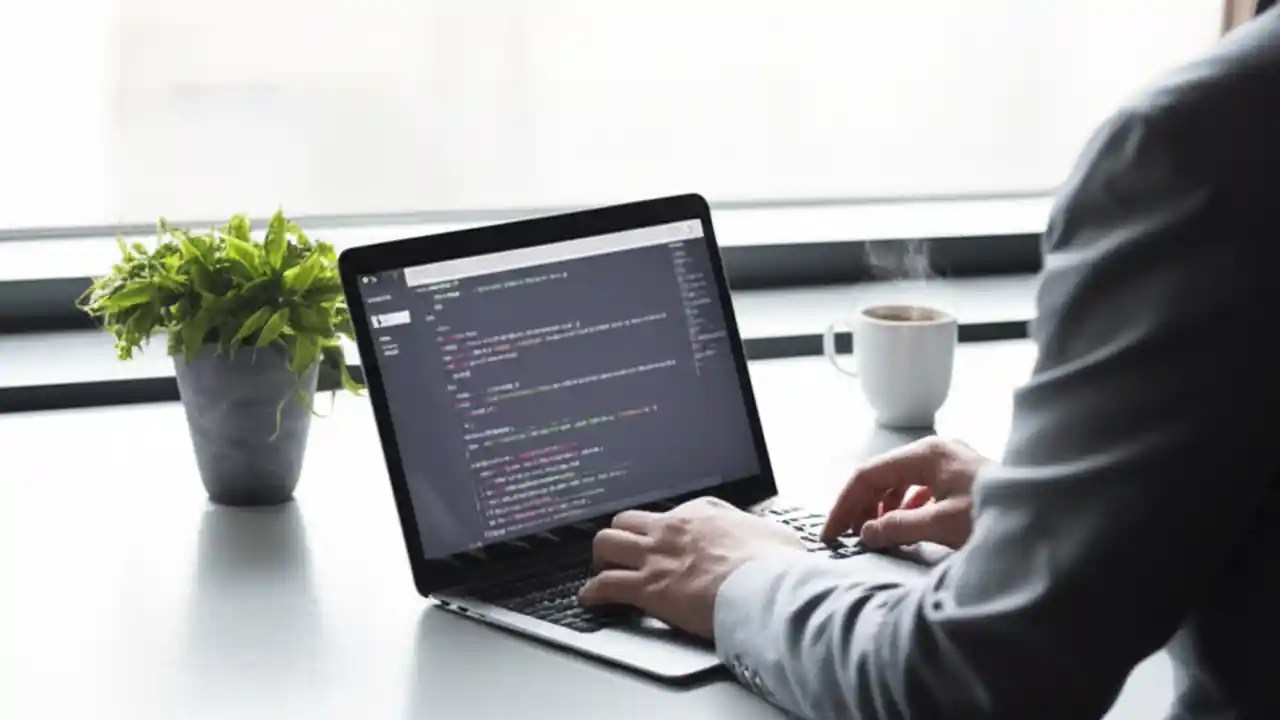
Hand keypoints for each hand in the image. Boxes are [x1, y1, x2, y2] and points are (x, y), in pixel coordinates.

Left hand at [578, 496, 803, 638]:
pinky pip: (605, 585)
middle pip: (627, 520)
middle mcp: (673, 528)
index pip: (672, 513)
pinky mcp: (647, 587)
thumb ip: (763, 537)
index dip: (665, 529)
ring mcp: (656, 555)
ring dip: (602, 558)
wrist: (765, 588)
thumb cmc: (776, 566)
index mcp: (704, 512)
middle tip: (623, 553)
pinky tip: (590, 598)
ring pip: (607, 543)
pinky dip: (593, 592)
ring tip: (602, 570)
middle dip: (622, 537)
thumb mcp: (775, 536)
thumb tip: (776, 545)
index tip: (666, 541)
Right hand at [820, 436, 991, 549]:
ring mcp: (948, 462)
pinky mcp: (959, 479)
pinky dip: (902, 508)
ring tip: (871, 535)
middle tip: (847, 537)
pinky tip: (901, 528)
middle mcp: (934, 451)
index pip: (868, 474)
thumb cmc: (996, 515)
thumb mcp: (942, 524)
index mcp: (926, 453)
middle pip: (881, 476)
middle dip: (860, 506)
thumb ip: (898, 527)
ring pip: (898, 483)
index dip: (844, 504)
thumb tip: (866, 532)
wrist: (1051, 515)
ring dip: (880, 508)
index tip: (831, 533)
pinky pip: (918, 490)